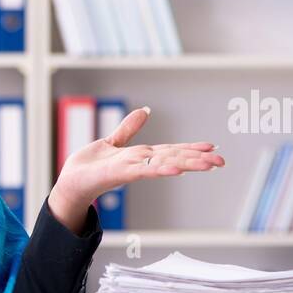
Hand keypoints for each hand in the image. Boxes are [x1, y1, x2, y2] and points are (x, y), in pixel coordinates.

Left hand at [48, 107, 224, 232]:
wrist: (70, 182)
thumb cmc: (89, 167)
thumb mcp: (112, 142)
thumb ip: (129, 128)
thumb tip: (145, 110)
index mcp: (141, 156)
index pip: (171, 150)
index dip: (191, 148)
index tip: (213, 148)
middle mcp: (140, 163)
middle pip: (174, 158)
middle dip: (198, 159)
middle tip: (222, 161)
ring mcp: (131, 169)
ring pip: (163, 164)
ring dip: (186, 164)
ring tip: (208, 164)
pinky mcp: (118, 173)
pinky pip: (142, 170)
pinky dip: (159, 169)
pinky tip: (176, 170)